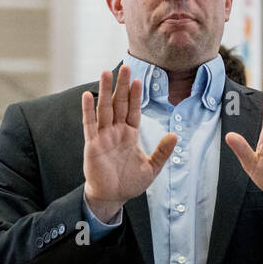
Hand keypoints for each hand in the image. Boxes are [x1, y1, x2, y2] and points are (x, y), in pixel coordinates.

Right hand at [81, 65, 176, 220]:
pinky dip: (88, 110)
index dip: (136, 96)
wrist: (113, 196)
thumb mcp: (152, 168)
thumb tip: (175, 135)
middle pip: (119, 104)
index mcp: (130, 134)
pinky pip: (89, 124)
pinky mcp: (93, 145)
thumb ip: (162, 152)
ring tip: (106, 72)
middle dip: (122, 86)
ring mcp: (103, 136)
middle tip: (126, 67)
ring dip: (105, 91)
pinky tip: (88, 95)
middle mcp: (116, 131)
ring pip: (104, 109)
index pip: (134, 110)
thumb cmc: (130, 182)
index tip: (139, 80)